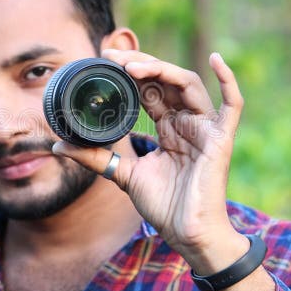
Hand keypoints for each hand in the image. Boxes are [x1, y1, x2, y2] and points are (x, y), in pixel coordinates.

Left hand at [53, 49, 248, 271]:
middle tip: (112, 57)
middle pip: (166, 80)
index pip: (150, 89)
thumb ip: (93, 156)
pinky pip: (232, 104)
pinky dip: (228, 80)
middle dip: (140, 64)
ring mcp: (205, 128)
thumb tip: (57, 145)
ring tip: (132, 68)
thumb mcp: (121, 174)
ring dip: (162, 69)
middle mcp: (187, 122)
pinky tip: (215, 58)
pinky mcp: (220, 138)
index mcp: (169, 127)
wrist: (186, 234)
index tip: (104, 60)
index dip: (131, 72)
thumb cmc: (163, 205)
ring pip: (188, 84)